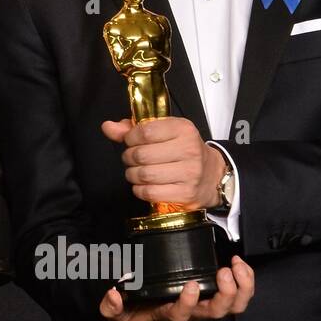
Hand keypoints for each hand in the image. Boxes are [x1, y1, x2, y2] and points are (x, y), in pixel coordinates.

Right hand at [99, 255, 254, 320]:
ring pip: (234, 306)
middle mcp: (193, 314)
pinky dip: (245, 281)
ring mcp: (207, 307)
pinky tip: (239, 265)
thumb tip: (113, 294)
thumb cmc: (138, 314)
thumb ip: (112, 307)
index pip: (182, 313)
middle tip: (222, 272)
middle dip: (226, 293)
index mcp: (170, 315)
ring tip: (236, 266)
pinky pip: (239, 296)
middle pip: (218, 312)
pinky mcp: (215, 298)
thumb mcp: (119, 314)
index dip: (190, 302)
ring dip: (241, 288)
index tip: (191, 285)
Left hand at [101, 116, 225, 209]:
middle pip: (141, 155)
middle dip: (129, 157)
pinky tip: (144, 185)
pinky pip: (150, 192)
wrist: (212, 175)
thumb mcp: (163, 132)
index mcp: (183, 129)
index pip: (145, 132)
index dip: (130, 138)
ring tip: (136, 172)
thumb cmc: (182, 151)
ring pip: (143, 174)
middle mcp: (189, 149)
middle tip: (132, 159)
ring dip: (132, 174)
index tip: (131, 142)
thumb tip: (108, 127)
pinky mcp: (186, 193)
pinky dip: (139, 190)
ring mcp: (189, 173)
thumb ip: (133, 128)